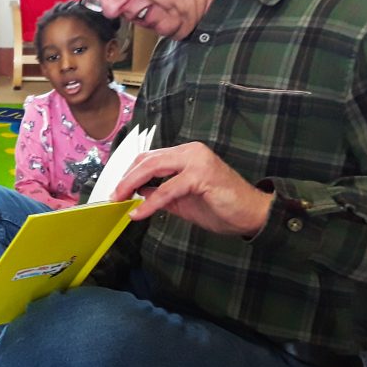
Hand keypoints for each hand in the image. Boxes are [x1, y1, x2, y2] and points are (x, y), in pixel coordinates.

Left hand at [111, 142, 273, 237]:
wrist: (252, 214)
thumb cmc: (220, 206)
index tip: (117, 189)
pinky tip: (140, 213)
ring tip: (120, 200)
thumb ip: (159, 193)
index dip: (130, 173)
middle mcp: (190, 151)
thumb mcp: (181, 200)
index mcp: (186, 154)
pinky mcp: (201, 175)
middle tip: (113, 196)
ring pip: (153, 168)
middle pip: (147, 160)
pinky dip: (150, 202)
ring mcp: (197, 160)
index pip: (149, 158)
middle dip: (126, 178)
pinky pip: (167, 189)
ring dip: (131, 185)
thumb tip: (137, 192)